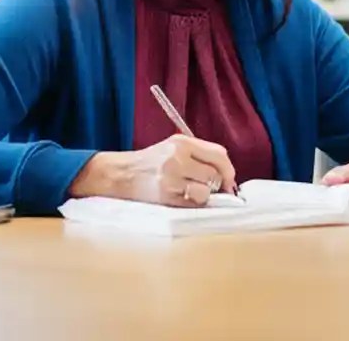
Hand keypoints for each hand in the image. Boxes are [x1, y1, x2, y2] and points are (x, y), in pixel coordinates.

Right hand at [69, 134, 236, 207]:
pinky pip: (191, 204)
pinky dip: (191, 204)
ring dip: (203, 196)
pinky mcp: (164, 196)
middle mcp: (177, 158)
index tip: (229, 180)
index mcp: (182, 142)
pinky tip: (181, 199)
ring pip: (205, 192)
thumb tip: (227, 176)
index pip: (220, 154)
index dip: (228, 170)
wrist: (120, 174)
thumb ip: (200, 155)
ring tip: (190, 192)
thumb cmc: (151, 162)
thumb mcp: (174, 147)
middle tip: (207, 187)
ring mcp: (170, 178)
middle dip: (215, 185)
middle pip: (215, 174)